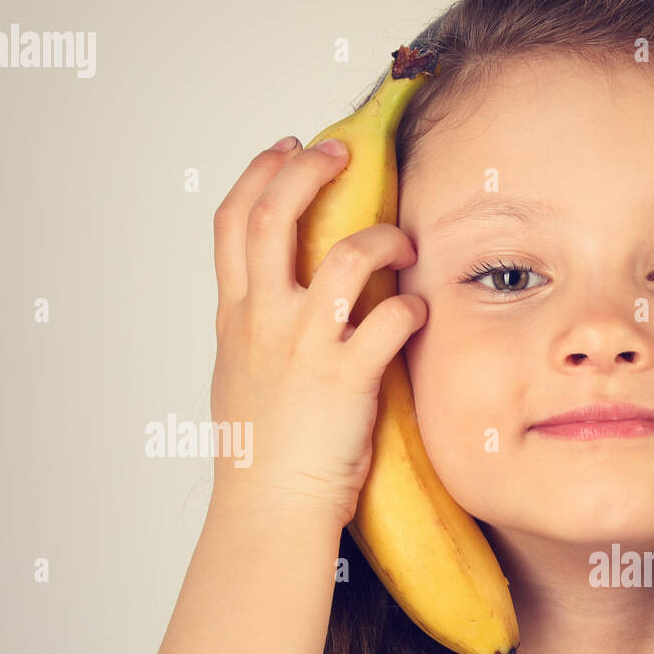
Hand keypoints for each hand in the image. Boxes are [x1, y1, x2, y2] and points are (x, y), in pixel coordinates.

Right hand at [209, 137, 427, 526]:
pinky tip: (420, 314)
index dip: (261, 172)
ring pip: (345, 254)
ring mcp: (305, 343)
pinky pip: (390, 318)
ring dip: (383, 236)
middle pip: (277, 212)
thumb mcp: (239, 377)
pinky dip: (412, 308)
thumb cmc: (261, 453)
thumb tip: (270, 307)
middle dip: (311, 169)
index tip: (287, 149)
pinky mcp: (347, 375)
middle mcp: (264, 318)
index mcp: (235, 315)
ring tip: (404, 241)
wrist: (271, 505)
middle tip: (344, 154)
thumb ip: (254, 332)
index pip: (234, 219)